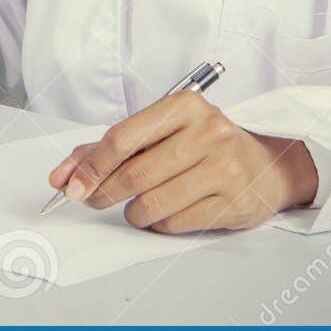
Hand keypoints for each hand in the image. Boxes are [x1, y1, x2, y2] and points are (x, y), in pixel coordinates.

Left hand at [47, 90, 317, 232]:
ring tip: (136, 207)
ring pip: (152, 203)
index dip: (91, 166)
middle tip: (92, 199)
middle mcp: (208, 132)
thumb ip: (108, 149)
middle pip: (135, 174)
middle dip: (104, 192)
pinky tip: (163, 214)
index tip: (71, 185)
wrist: (266, 166)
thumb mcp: (160, 133)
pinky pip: (175, 223)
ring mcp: (224, 168)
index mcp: (184, 106)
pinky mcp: (233, 202)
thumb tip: (63, 176)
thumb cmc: (202, 146)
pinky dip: (158, 224)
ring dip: (133, 212)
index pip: (123, 137)